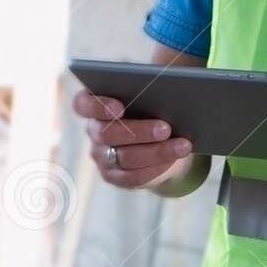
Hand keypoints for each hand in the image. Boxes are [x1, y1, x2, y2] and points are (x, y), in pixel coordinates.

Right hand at [72, 88, 194, 190]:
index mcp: (94, 104)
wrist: (156, 137)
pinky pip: (133, 177)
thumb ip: (149, 89)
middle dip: (138, 131)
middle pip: (107, 134)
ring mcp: (101, 156)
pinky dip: (157, 168)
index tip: (119, 107)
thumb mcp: (148, 94)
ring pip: (125, 157)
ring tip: (183, 145)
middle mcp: (93, 130)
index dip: (97, 106)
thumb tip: (170, 92)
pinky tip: (175, 159)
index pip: (82, 104)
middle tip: (165, 128)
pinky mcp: (114, 176)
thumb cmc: (150, 106)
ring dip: (157, 151)